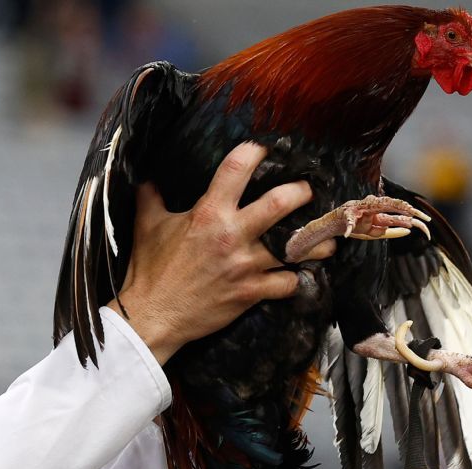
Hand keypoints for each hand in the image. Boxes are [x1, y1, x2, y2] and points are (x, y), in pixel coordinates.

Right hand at [109, 143, 322, 364]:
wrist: (152, 316)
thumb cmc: (149, 271)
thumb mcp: (147, 227)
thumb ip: (151, 199)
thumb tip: (147, 180)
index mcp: (208, 213)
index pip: (237, 168)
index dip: (256, 151)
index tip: (265, 149)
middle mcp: (232, 234)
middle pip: (281, 203)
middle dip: (301, 192)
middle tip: (307, 191)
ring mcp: (245, 265)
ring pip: (296, 247)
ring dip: (315, 242)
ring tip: (324, 238)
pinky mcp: (251, 292)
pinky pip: (288, 283)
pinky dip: (295, 279)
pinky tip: (297, 274)